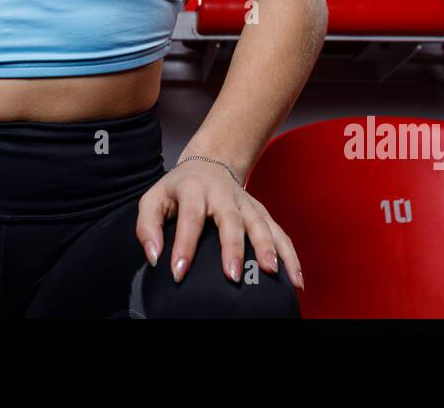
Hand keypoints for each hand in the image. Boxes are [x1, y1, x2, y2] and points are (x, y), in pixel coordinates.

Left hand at [135, 158, 303, 289]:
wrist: (210, 162)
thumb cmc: (179, 189)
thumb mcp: (153, 199)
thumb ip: (147, 227)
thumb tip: (155, 257)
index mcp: (194, 189)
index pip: (190, 217)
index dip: (183, 245)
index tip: (178, 272)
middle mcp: (223, 194)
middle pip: (231, 219)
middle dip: (233, 247)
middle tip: (232, 275)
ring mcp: (246, 203)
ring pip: (260, 224)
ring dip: (268, 248)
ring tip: (272, 273)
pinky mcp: (262, 213)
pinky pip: (280, 233)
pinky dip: (290, 255)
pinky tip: (296, 280)